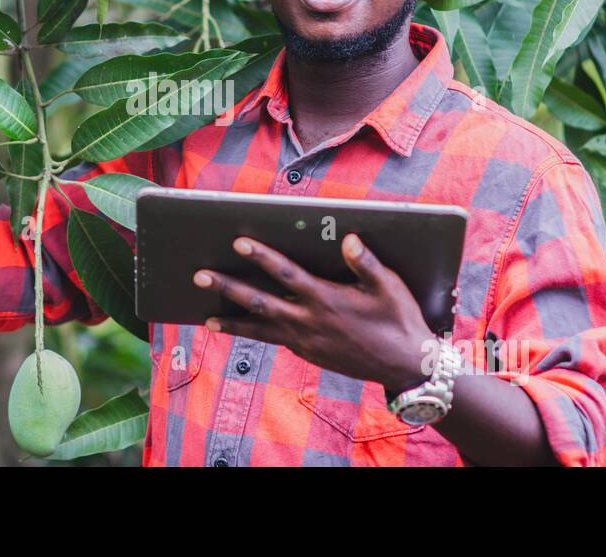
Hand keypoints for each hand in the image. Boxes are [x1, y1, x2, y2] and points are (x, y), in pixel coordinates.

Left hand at [192, 233, 438, 392]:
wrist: (406, 366)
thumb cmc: (399, 320)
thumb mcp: (388, 287)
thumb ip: (365, 262)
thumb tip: (348, 239)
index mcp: (326, 299)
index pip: (286, 273)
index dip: (261, 256)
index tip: (239, 243)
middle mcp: (309, 322)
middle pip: (259, 302)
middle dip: (228, 288)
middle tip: (199, 277)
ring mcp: (306, 341)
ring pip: (261, 330)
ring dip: (232, 322)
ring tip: (206, 318)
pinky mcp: (308, 353)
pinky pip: (274, 340)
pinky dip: (254, 334)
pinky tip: (241, 328)